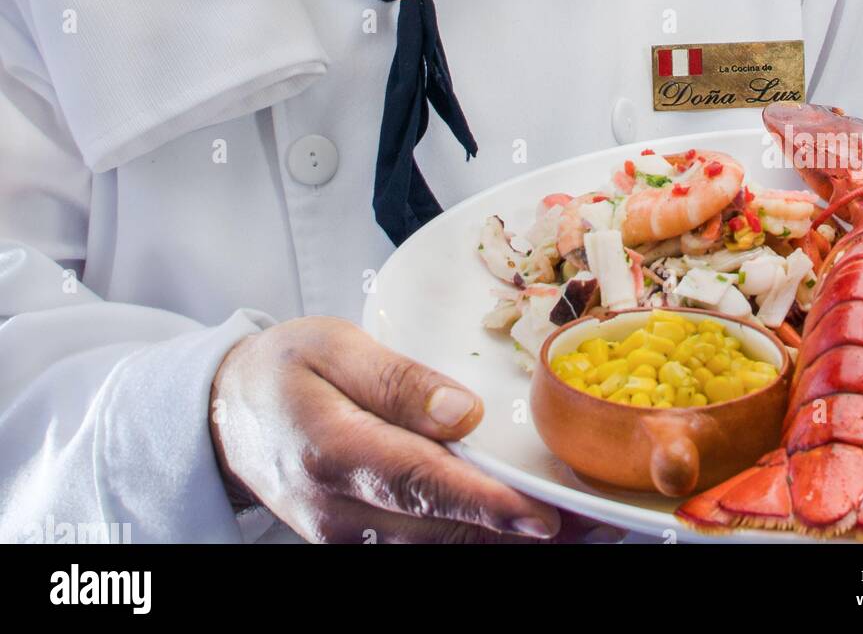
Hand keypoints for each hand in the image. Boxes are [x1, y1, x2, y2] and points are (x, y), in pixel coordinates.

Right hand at [208, 316, 564, 543]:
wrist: (228, 415)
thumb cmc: (283, 369)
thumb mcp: (332, 345)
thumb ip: (396, 380)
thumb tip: (459, 412)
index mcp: (331, 449)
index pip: (419, 483)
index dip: (485, 504)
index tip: (543, 516)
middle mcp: (339, 510)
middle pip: (442, 531)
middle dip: (521, 531)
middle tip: (600, 523)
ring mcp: (347, 539)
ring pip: (440, 550)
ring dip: (508, 542)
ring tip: (586, 529)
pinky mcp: (358, 546)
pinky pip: (426, 549)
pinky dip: (479, 540)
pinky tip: (525, 528)